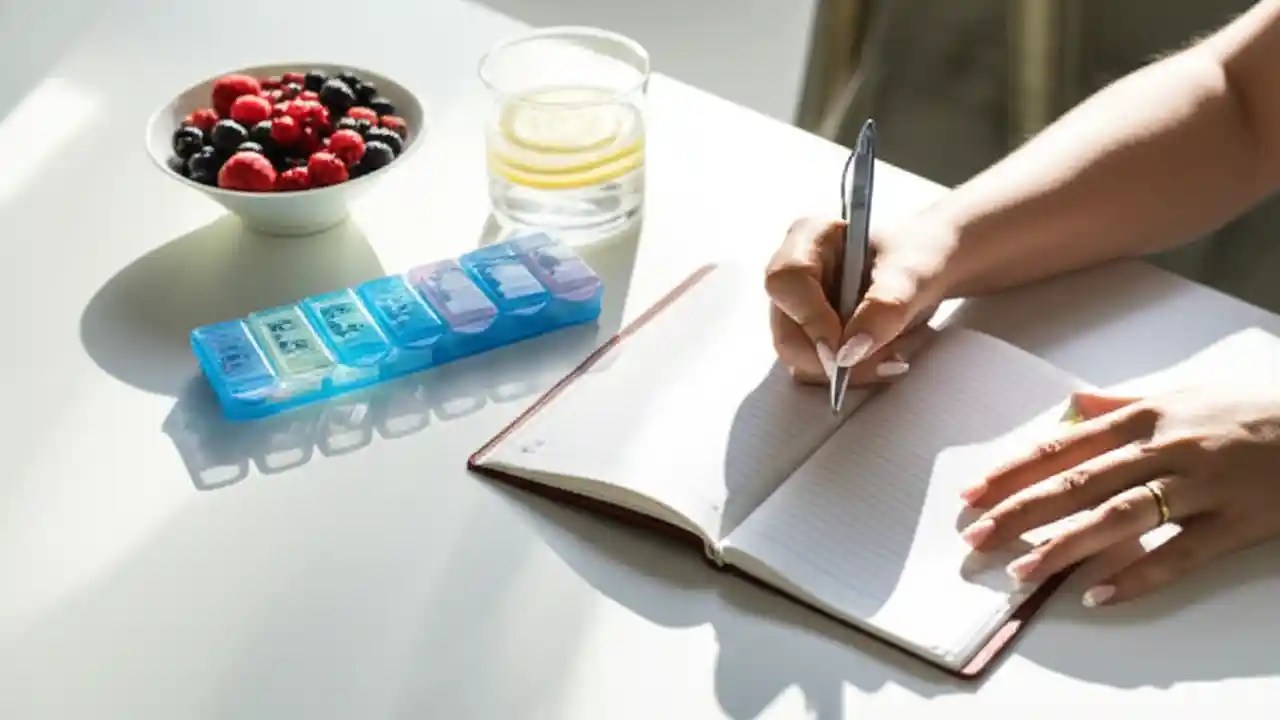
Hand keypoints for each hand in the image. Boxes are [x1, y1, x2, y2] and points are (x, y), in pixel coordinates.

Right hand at [764, 216, 954, 384]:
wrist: (938, 265)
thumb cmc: (923, 254)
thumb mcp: (913, 276)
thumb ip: (884, 308)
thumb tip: (849, 352)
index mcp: (809, 238)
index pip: (786, 281)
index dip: (810, 318)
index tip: (844, 349)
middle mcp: (795, 275)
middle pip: (787, 332)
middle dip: (835, 359)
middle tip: (884, 362)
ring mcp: (800, 310)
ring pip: (802, 360)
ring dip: (853, 369)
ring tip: (897, 352)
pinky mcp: (813, 337)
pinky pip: (821, 371)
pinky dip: (858, 374)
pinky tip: (889, 356)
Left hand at [959, 384, 1279, 606]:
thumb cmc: (1249, 411)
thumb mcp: (1181, 393)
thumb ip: (1122, 402)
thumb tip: (1072, 405)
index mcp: (1145, 417)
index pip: (1063, 448)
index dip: (1014, 471)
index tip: (973, 493)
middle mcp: (1164, 449)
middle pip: (1078, 484)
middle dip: (1020, 512)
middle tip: (976, 538)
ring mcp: (1199, 487)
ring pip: (1119, 517)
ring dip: (1065, 546)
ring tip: (1022, 572)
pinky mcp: (1233, 524)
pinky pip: (1178, 555)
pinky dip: (1137, 576)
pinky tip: (1098, 594)